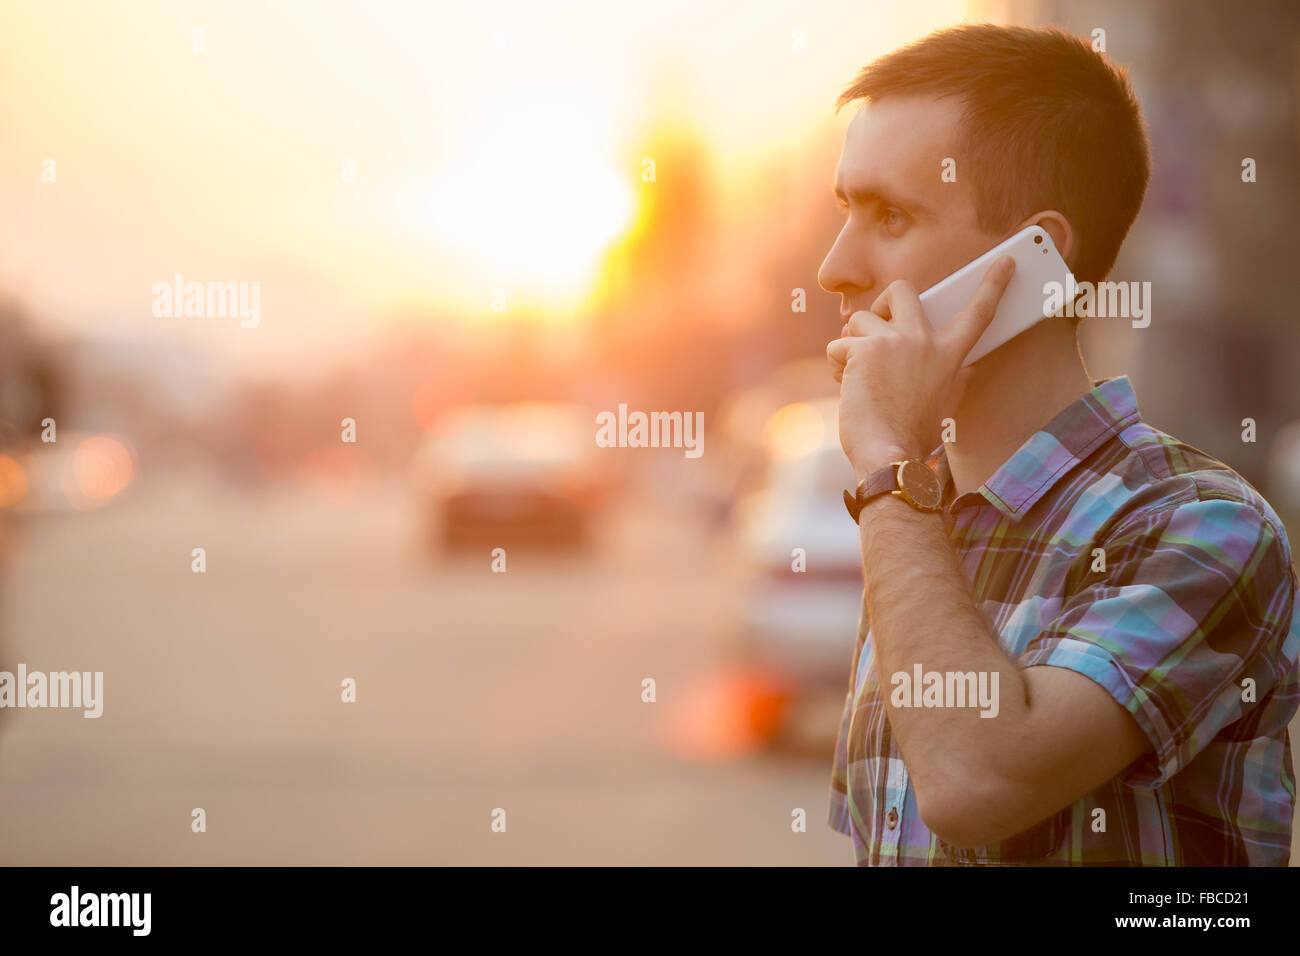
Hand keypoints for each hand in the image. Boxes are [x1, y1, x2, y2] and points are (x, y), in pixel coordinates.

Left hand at [827, 255, 1014, 479]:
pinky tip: (847, 386)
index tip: (1005, 261)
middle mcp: (924, 341)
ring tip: (858, 375)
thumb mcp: (944, 402)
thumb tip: (965, 368)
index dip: (993, 285)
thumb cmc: (911, 435)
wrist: (888, 456)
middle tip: (874, 330)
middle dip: (881, 303)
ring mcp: (893, 342)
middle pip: (902, 291)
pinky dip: (837, 365)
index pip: (978, 314)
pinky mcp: (863, 350)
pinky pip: (839, 345)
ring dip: (852, 345)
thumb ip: (951, 376)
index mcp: (950, 355)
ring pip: (860, 320)